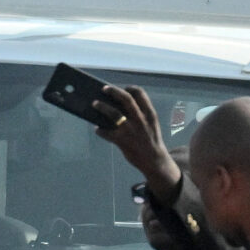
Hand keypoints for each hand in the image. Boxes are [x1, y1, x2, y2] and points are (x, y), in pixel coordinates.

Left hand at [87, 83, 182, 197]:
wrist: (155, 161)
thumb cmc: (150, 140)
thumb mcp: (150, 125)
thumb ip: (140, 115)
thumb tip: (118, 106)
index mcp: (150, 114)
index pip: (140, 94)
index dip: (131, 89)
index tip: (124, 88)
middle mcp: (140, 120)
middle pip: (126, 99)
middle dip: (113, 91)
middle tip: (104, 89)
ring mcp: (130, 130)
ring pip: (113, 113)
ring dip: (102, 107)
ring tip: (95, 103)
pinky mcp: (122, 141)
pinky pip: (106, 132)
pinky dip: (100, 130)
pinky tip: (98, 129)